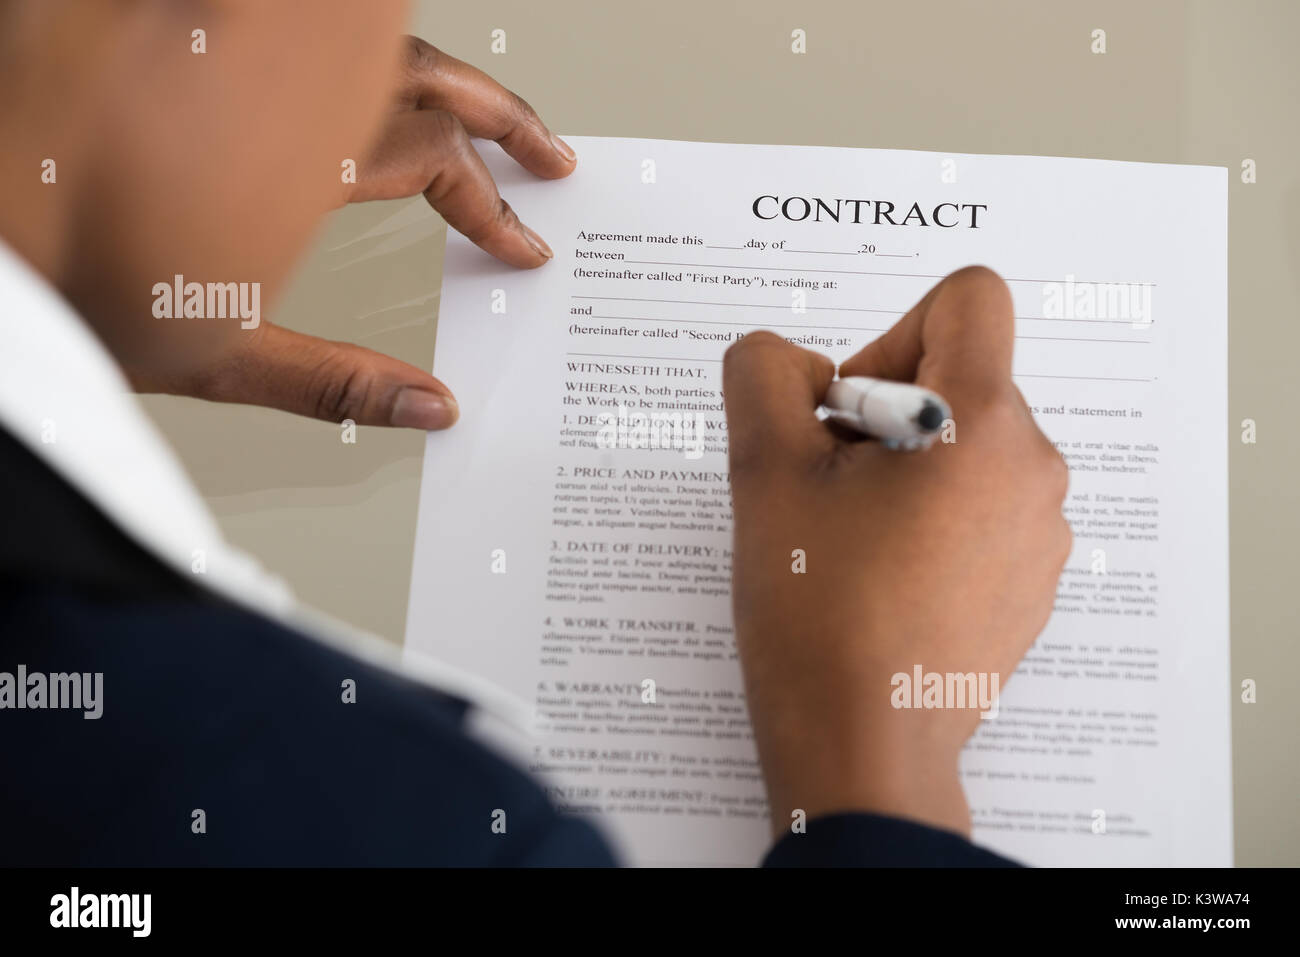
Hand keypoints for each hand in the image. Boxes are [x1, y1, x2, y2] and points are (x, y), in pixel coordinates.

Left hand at [131, 36, 574, 430]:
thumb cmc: (66, 286)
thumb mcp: (212, 353)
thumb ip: (336, 380)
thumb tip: (432, 407)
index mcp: (294, 159)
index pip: (433, 159)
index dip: (491, 203)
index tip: (525, 242)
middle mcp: (270, 87)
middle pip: (424, 81)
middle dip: (501, 121)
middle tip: (549, 158)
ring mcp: (238, 55)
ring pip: (374, 46)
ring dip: (446, 82)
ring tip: (493, 117)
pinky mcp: (199, 45)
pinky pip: (310, 47)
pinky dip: (373, 72)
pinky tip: (381, 98)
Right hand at [723, 266, 1070, 837]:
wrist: (862, 743)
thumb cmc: (819, 613)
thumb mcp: (764, 471)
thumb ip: (762, 374)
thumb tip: (788, 362)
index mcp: (981, 424)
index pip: (968, 298)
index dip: (890, 333)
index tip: (849, 413)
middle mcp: (1032, 469)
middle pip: (958, 379)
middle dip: (884, 416)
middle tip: (831, 490)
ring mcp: (1039, 531)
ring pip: (966, 447)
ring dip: (904, 471)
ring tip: (852, 542)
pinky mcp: (1029, 580)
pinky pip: (981, 508)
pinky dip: (929, 521)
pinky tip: (880, 581)